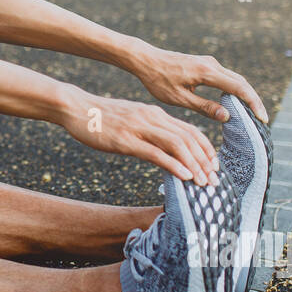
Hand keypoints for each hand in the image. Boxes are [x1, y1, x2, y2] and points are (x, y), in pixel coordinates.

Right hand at [63, 90, 219, 184]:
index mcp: (155, 114)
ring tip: (204, 183)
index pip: (190, 131)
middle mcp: (152, 118)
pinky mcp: (126, 140)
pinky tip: (185, 176)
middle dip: (206, 161)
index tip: (214, 166)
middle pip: (189, 138)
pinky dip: (174, 165)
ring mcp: (139, 128)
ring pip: (177, 145)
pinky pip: (156, 153)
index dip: (207, 150)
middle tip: (215, 181)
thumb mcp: (132, 119)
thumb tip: (165, 148)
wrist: (76, 108)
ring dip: (195, 165)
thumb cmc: (102, 117)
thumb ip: (150, 130)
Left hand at [132, 46, 268, 124]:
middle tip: (262, 119)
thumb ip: (204, 107)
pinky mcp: (206, 64)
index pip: (239, 88)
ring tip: (253, 114)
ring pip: (235, 79)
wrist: (146, 59)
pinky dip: (235, 90)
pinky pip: (226, 77)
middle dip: (254, 100)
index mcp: (206, 72)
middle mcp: (211, 64)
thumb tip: (228, 116)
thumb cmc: (158, 80)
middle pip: (241, 82)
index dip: (253, 103)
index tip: (262, 117)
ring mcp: (209, 62)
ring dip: (245, 95)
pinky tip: (236, 103)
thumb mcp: (179, 98)